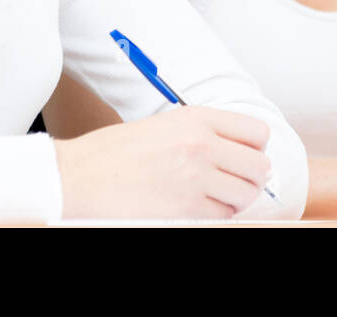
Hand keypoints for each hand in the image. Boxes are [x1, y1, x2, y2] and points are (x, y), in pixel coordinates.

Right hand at [52, 106, 271, 218]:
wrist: (78, 177)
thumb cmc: (112, 153)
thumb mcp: (162, 126)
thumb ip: (201, 133)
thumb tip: (236, 151)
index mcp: (195, 119)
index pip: (257, 133)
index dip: (255, 148)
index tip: (245, 156)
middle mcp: (200, 146)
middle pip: (259, 168)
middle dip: (252, 178)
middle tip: (235, 181)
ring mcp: (195, 180)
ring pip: (244, 196)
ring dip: (234, 200)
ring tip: (213, 196)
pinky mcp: (186, 212)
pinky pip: (221, 217)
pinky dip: (215, 215)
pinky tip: (195, 208)